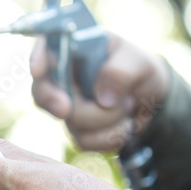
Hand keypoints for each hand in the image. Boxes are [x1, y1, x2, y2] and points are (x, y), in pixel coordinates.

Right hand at [30, 32, 169, 151]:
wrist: (153, 102)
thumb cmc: (140, 71)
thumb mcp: (140, 62)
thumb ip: (121, 72)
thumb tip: (102, 98)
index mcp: (75, 50)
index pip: (47, 49)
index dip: (37, 58)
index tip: (37, 70)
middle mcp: (65, 78)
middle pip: (41, 91)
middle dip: (52, 101)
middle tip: (64, 108)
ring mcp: (68, 106)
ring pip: (72, 120)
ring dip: (106, 118)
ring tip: (128, 105)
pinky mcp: (77, 131)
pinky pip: (85, 140)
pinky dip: (111, 135)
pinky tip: (125, 124)